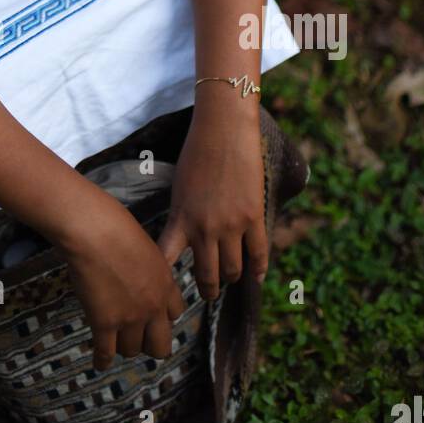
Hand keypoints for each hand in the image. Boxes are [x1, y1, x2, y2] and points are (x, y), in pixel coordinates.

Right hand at [55, 187, 186, 370]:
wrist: (94, 230)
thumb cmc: (115, 226)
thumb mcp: (145, 246)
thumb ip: (147, 268)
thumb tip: (137, 273)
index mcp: (165, 284)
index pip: (175, 313)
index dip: (163, 316)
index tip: (152, 315)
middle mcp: (153, 306)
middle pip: (160, 345)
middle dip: (149, 344)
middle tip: (137, 338)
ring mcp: (130, 318)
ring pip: (131, 350)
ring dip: (123, 346)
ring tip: (113, 341)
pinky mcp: (105, 323)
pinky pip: (106, 352)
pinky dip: (102, 360)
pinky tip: (99, 363)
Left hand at [156, 114, 266, 300]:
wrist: (224, 130)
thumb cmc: (196, 152)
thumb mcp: (179, 188)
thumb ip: (183, 216)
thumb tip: (185, 239)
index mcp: (180, 219)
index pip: (167, 261)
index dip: (165, 282)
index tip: (164, 292)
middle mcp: (204, 229)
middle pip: (207, 275)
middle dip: (207, 289)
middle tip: (207, 293)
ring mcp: (231, 225)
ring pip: (233, 270)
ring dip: (231, 279)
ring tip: (229, 280)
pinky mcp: (254, 217)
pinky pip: (259, 254)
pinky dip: (258, 270)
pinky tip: (256, 278)